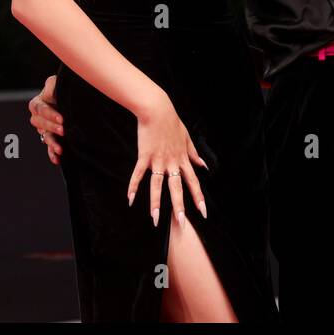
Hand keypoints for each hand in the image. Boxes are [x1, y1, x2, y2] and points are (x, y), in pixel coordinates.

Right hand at [28, 75, 64, 164]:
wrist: (74, 99)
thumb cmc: (64, 88)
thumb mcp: (57, 83)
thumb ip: (52, 85)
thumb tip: (51, 92)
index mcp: (38, 103)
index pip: (40, 109)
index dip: (50, 114)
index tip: (61, 118)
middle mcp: (39, 118)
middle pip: (40, 124)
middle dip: (51, 127)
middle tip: (63, 130)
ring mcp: (45, 129)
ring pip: (45, 137)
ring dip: (52, 143)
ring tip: (60, 149)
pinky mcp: (52, 137)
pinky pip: (49, 147)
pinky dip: (52, 154)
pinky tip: (57, 159)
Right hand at [128, 95, 209, 227]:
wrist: (157, 110)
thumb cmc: (172, 123)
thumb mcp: (187, 138)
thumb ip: (194, 154)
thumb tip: (204, 166)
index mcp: (183, 159)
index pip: (193, 182)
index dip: (198, 198)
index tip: (203, 212)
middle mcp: (172, 162)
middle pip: (177, 188)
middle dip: (179, 207)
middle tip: (181, 224)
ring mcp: (158, 160)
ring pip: (157, 186)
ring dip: (156, 203)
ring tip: (155, 219)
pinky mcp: (144, 156)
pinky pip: (139, 174)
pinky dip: (133, 186)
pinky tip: (130, 200)